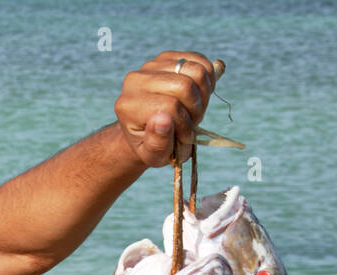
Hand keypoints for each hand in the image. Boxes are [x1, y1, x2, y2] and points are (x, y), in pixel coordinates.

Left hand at [115, 51, 216, 166]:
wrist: (145, 128)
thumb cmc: (151, 144)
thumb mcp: (153, 155)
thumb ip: (158, 143)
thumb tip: (164, 119)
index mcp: (128, 105)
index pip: (171, 106)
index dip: (186, 125)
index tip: (185, 137)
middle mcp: (135, 80)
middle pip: (185, 86)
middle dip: (197, 108)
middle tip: (193, 121)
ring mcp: (151, 65)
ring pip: (196, 70)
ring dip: (204, 94)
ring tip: (195, 109)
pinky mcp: (166, 57)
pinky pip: (198, 60)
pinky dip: (208, 77)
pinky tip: (201, 93)